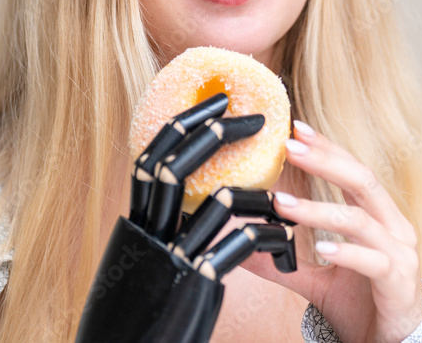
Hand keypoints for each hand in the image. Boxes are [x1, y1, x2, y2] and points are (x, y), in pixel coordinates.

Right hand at [76, 94, 297, 342]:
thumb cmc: (139, 320)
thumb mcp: (145, 268)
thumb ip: (162, 235)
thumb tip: (185, 209)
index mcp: (135, 225)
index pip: (150, 158)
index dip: (183, 125)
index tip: (217, 102)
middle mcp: (146, 233)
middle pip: (175, 163)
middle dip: (218, 132)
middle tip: (257, 118)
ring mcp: (170, 256)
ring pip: (220, 200)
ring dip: (263, 197)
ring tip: (286, 205)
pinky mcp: (194, 283)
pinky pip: (239, 243)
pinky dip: (268, 237)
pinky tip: (284, 247)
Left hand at [241, 120, 421, 342]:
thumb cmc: (367, 304)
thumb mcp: (320, 281)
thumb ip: (288, 264)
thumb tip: (248, 250)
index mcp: (378, 218)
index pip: (352, 172)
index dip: (327, 149)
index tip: (297, 130)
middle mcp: (393, 227)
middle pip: (361, 181)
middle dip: (325, 161)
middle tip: (289, 146)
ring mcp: (399, 253)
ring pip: (360, 220)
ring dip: (318, 209)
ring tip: (282, 204)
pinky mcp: (398, 281)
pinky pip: (373, 261)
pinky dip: (346, 253)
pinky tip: (322, 248)